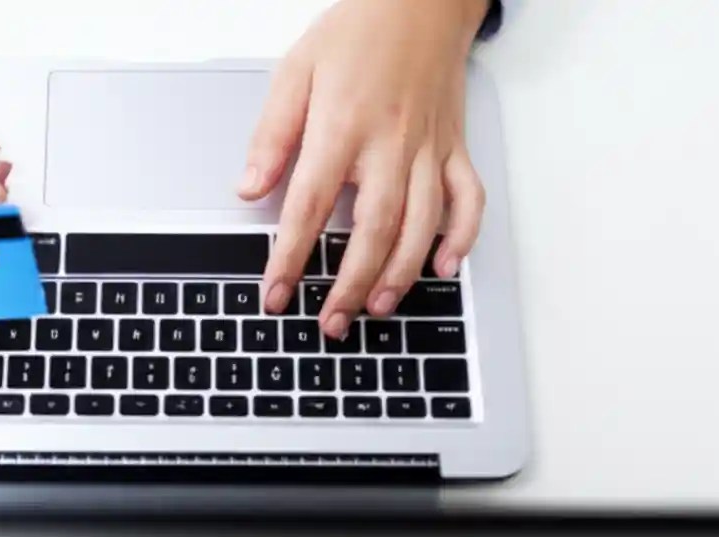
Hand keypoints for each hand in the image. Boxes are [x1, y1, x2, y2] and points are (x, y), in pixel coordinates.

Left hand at [240, 0, 489, 336]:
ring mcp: (429, 149)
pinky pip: (468, 199)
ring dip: (400, 274)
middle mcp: (391, 145)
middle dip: (350, 284)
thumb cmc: (356, 33)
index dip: (290, 258)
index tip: (275, 294)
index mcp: (342, 128)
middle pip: (373, 230)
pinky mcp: (455, 147)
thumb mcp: (295, 72)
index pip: (310, 207)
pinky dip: (462, 237)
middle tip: (329, 323)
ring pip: (422, 225)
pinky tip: (444, 267)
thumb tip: (250, 188)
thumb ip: (272, 135)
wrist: (420, 0)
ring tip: (377, 309)